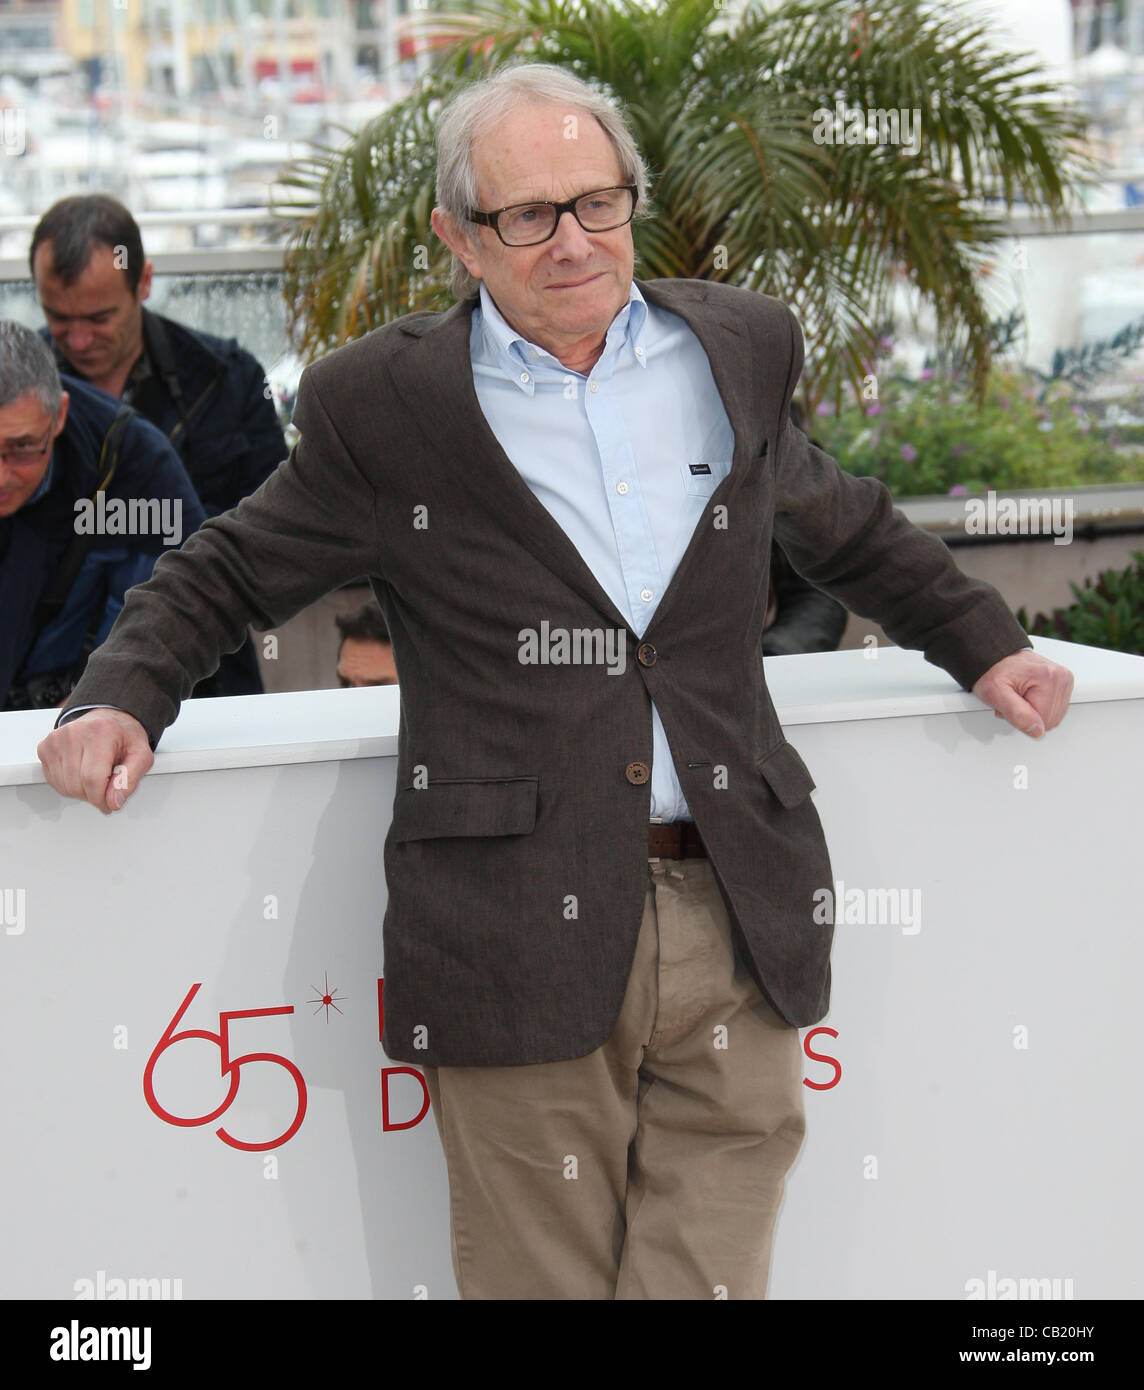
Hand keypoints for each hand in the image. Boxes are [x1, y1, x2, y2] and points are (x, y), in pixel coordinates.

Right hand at [37, 708, 153, 813]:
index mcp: (100, 732)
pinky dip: (68, 784)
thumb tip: (113, 802)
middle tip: (106, 785)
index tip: (111, 802)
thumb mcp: (141, 755)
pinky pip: (53, 781)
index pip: (93, 779)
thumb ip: (130, 779)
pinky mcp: (45, 747)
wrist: (108, 719)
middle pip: (77, 786)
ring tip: (95, 776)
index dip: (102, 799)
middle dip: (93, 795)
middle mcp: (74, 733)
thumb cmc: (124, 736)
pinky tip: (81, 772)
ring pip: (64, 786)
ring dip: (81, 791)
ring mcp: (56, 740)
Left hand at [971, 648, 1073, 737]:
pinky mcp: (1063, 684)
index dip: (1023, 719)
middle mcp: (1061, 677)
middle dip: (1030, 716)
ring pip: (1054, 717)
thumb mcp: (995, 694)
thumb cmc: (993, 672)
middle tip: (1014, 701)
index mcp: (1048, 678)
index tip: (1010, 705)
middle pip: (1051, 720)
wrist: (996, 658)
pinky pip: (1055, 709)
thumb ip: (1017, 714)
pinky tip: (1028, 696)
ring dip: (1035, 712)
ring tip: (1020, 697)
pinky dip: (1040, 707)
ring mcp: (1064, 680)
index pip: (1044, 721)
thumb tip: (1037, 731)